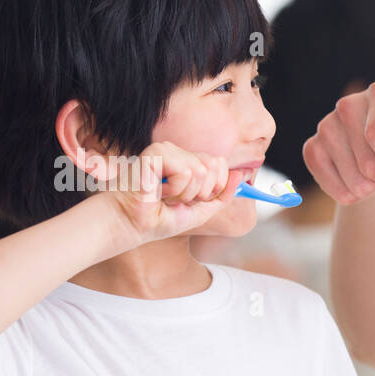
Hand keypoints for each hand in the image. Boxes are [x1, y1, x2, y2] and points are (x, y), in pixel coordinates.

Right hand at [101, 141, 239, 245]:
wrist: (133, 225)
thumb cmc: (158, 219)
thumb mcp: (200, 211)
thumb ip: (222, 195)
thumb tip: (242, 176)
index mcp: (188, 162)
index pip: (220, 164)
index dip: (214, 187)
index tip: (193, 201)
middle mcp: (179, 153)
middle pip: (215, 166)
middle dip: (200, 193)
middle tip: (176, 199)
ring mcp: (167, 150)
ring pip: (201, 170)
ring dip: (185, 194)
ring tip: (165, 196)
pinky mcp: (156, 152)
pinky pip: (186, 170)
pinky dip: (176, 189)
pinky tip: (159, 191)